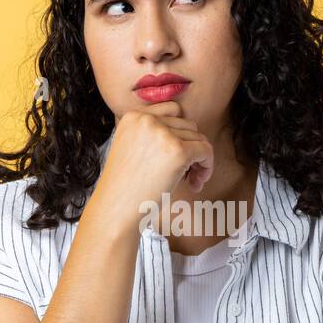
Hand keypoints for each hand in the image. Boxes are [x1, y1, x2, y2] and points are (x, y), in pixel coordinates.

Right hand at [89, 104, 214, 232]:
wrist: (114, 211)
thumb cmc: (124, 189)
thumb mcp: (131, 150)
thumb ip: (153, 136)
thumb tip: (192, 135)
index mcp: (132, 117)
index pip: (173, 110)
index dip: (180, 134)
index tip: (177, 156)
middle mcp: (146, 120)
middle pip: (188, 126)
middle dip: (191, 149)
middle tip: (187, 175)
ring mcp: (162, 134)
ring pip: (199, 138)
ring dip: (199, 160)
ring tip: (191, 181)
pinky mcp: (178, 151)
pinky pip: (206, 151)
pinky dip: (207, 167)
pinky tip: (197, 183)